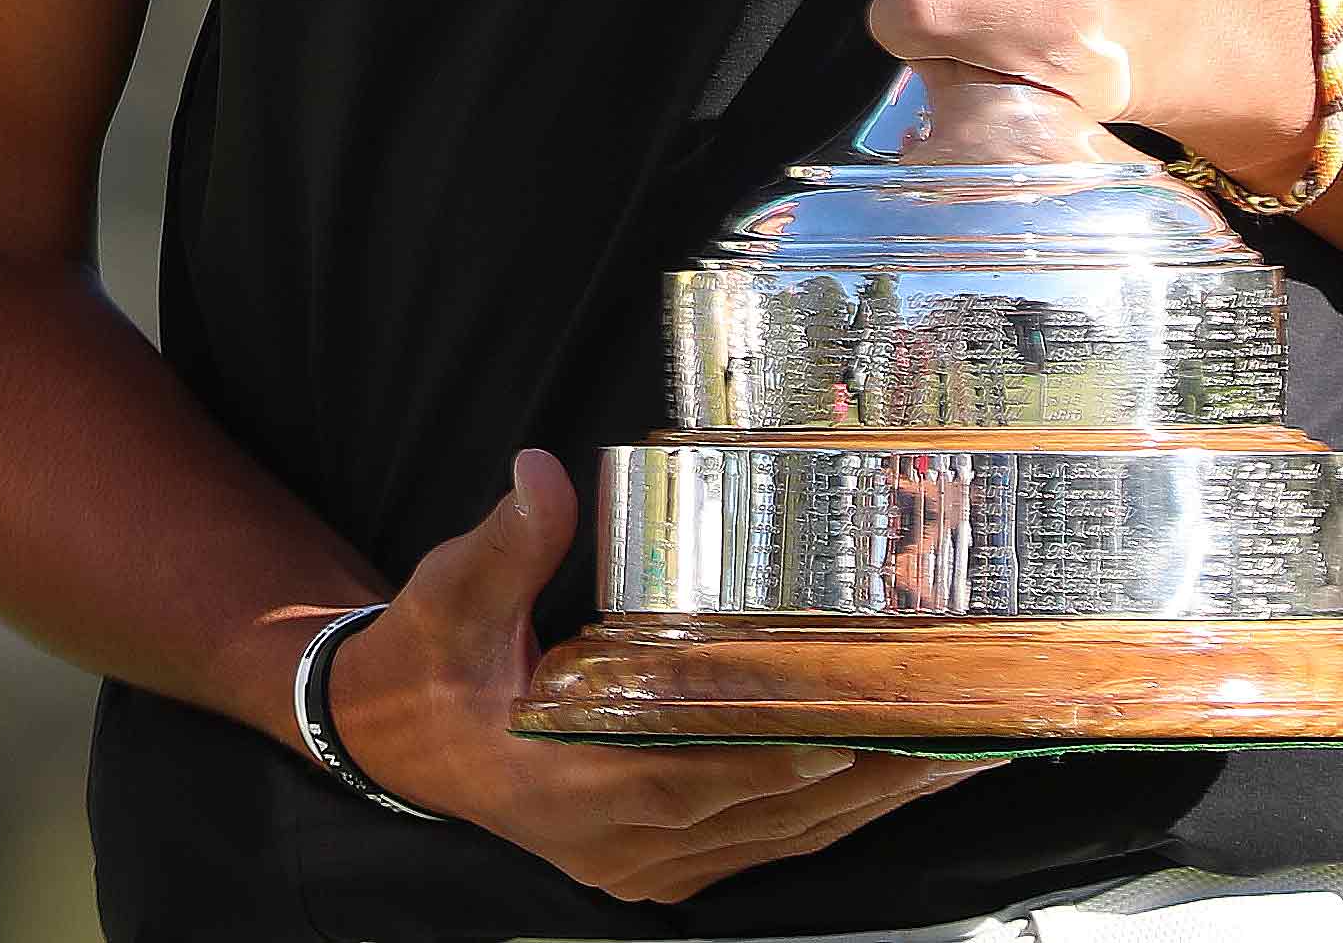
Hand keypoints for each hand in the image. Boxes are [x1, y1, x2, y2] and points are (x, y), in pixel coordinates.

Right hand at [319, 453, 991, 904]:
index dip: (761, 756)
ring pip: (773, 839)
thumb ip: (507, 543)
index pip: (676, 778)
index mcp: (557, 786)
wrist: (392, 737)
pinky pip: (759, 848)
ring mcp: (640, 865)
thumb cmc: (427, 664)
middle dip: (856, 774)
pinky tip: (884, 780)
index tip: (843, 727)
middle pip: (756, 815)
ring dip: (862, 800)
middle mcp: (612, 842)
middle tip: (948, 730)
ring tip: (950, 756)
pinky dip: (826, 815)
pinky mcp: (657, 864)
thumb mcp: (450, 596)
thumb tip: (544, 476)